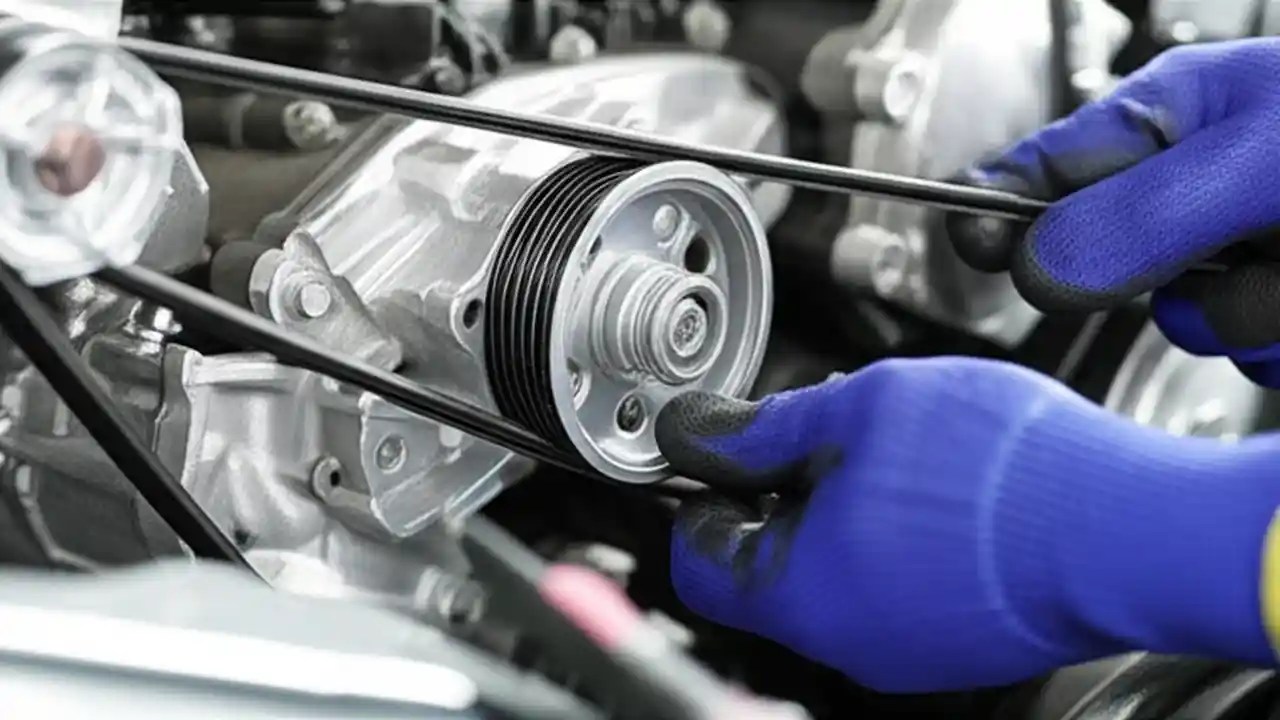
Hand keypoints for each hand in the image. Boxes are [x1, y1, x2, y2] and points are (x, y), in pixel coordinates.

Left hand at [656, 358, 1279, 692]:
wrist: (1126, 527)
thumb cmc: (1004, 471)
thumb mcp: (861, 411)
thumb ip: (764, 428)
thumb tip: (698, 432)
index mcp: (798, 592)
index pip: (696, 559)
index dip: (702, 492)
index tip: (726, 449)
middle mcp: (844, 639)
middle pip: (766, 567)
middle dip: (780, 493)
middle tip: (823, 433)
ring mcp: (904, 649)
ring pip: (834, 575)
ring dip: (843, 510)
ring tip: (896, 455)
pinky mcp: (955, 641)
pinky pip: (893, 589)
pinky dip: (895, 538)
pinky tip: (937, 490)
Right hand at [947, 39, 1279, 385]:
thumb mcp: (1250, 165)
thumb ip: (1140, 219)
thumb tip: (1035, 272)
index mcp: (1168, 117)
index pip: (1036, 170)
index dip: (990, 213)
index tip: (967, 248)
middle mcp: (1190, 182)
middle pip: (1107, 266)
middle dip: (1158, 281)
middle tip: (1217, 257)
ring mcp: (1235, 242)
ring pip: (1184, 318)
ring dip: (1241, 315)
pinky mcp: (1274, 296)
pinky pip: (1240, 350)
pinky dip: (1273, 343)